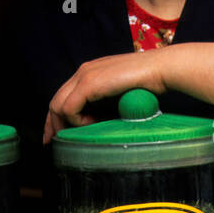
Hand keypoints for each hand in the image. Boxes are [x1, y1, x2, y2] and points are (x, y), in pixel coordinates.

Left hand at [43, 49, 166, 142]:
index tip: (56, 135)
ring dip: (67, 124)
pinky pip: (69, 108)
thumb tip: (97, 123)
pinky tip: (92, 123)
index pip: (63, 96)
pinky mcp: (89, 83)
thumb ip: (106, 105)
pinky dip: (76, 121)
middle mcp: (83, 71)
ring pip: (58, 106)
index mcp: (90, 73)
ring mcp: (85, 76)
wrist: (161, 70)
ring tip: (84, 132)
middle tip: (54, 142)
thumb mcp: (120, 96)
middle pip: (55, 101)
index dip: (56, 118)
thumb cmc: (149, 84)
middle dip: (53, 125)